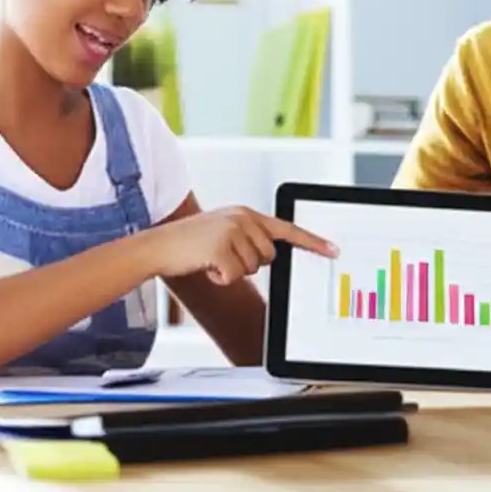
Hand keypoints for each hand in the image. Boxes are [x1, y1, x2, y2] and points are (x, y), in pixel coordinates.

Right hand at [148, 205, 337, 283]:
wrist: (157, 246)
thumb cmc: (190, 244)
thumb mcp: (223, 232)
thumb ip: (248, 237)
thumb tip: (269, 254)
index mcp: (246, 214)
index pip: (287, 229)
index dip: (312, 241)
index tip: (333, 250)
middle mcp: (242, 218)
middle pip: (269, 256)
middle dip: (249, 263)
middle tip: (222, 257)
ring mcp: (232, 231)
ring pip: (253, 267)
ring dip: (233, 271)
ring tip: (211, 258)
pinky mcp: (221, 247)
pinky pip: (235, 275)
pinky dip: (221, 278)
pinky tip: (205, 266)